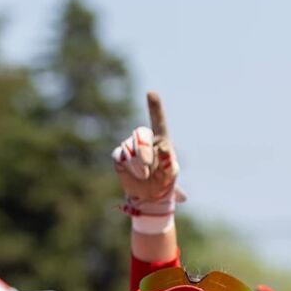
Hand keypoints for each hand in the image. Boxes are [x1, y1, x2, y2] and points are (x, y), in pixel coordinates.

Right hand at [112, 92, 181, 208]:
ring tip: (146, 176)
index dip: (154, 107)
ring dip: (139, 165)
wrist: (149, 198)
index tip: (150, 93)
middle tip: (148, 168)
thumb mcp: (171, 174)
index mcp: (162, 139)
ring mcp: (131, 146)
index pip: (158, 120)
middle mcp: (145, 140)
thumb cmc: (163, 182)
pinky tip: (136, 174)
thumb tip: (164, 146)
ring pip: (130, 147)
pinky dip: (130, 167)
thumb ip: (169, 161)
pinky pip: (121, 156)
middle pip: (141, 134)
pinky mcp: (119, 156)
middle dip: (144, 150)